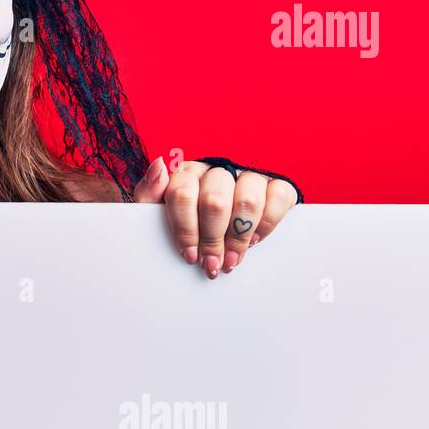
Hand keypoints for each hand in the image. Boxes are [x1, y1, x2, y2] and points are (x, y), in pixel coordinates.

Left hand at [133, 156, 299, 278]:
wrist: (218, 230)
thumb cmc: (186, 221)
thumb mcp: (159, 212)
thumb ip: (150, 192)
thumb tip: (159, 165)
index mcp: (187, 173)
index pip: (182, 194)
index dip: (186, 229)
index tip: (189, 255)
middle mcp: (217, 170)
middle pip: (215, 202)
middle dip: (212, 239)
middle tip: (211, 263)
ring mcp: (247, 176)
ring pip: (247, 200)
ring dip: (238, 237)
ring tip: (231, 260)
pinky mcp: (275, 185)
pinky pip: (278, 196)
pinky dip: (266, 224)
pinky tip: (253, 241)